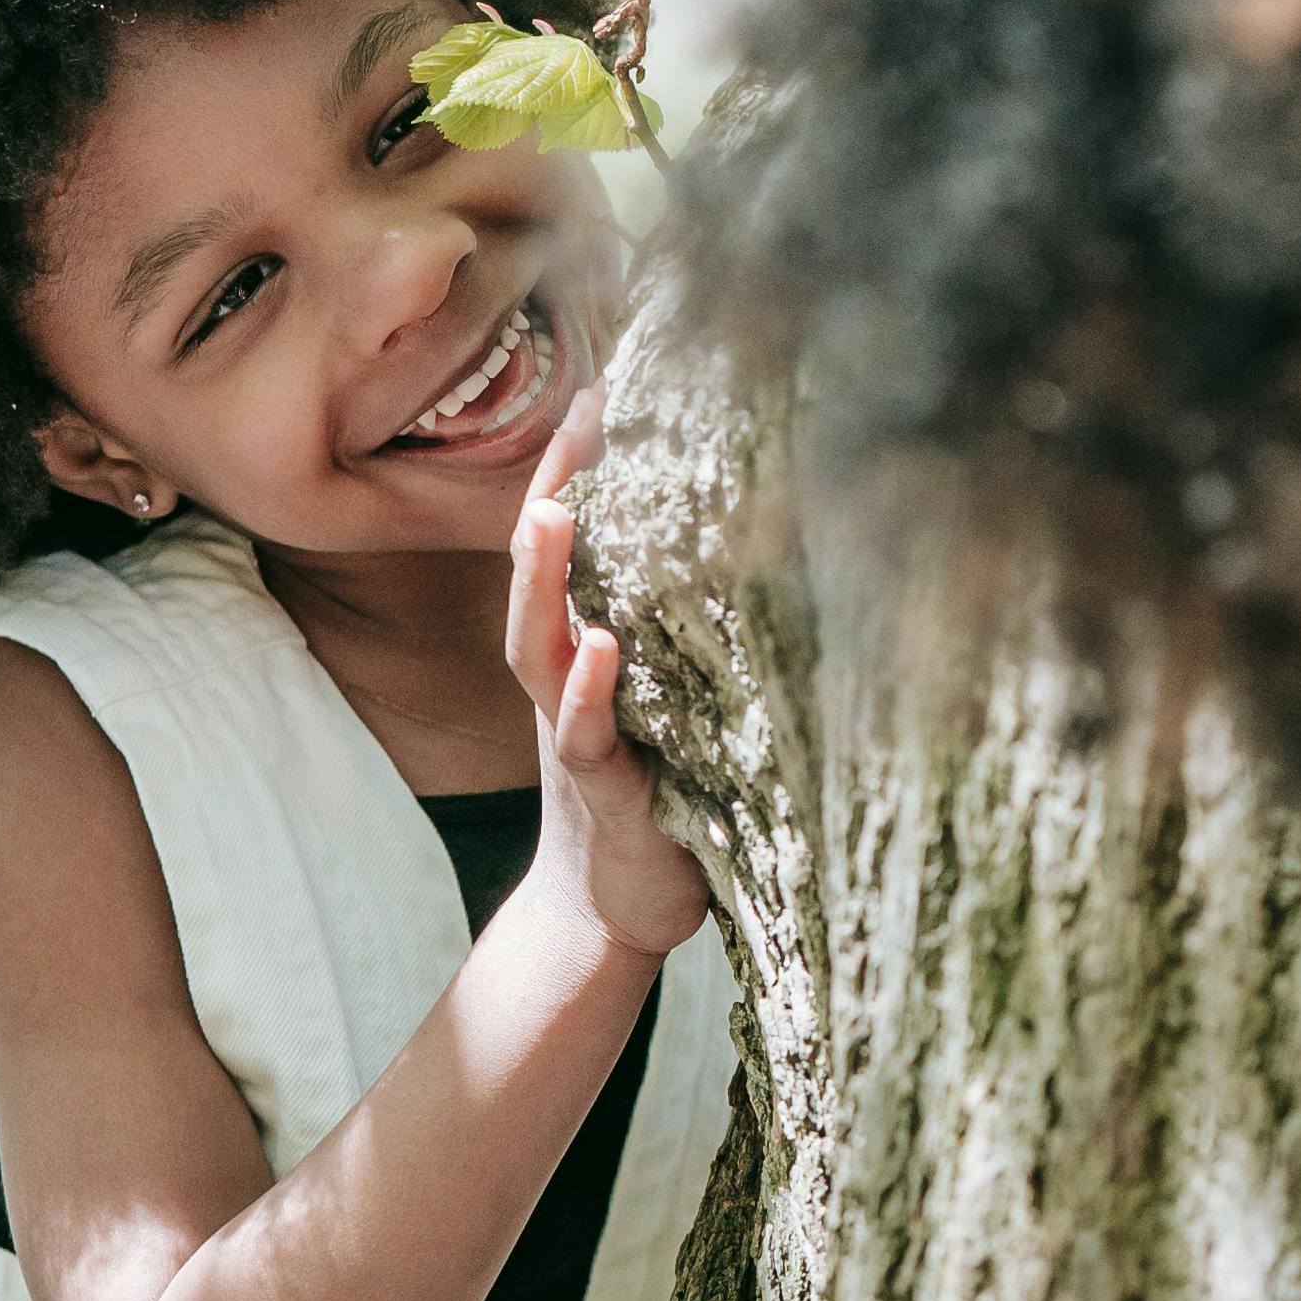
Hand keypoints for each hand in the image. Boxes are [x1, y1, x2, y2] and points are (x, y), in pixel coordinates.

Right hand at [506, 424, 710, 960]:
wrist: (616, 910)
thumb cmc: (658, 793)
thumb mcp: (675, 699)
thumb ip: (690, 632)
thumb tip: (760, 547)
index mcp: (585, 652)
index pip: (577, 549)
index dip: (582, 472)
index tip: (602, 389)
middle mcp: (566, 682)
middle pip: (543, 576)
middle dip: (554, 494)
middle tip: (576, 419)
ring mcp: (573, 735)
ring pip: (540, 646)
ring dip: (545, 578)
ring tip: (553, 512)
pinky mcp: (603, 791)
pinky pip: (585, 736)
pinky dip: (589, 692)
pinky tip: (601, 649)